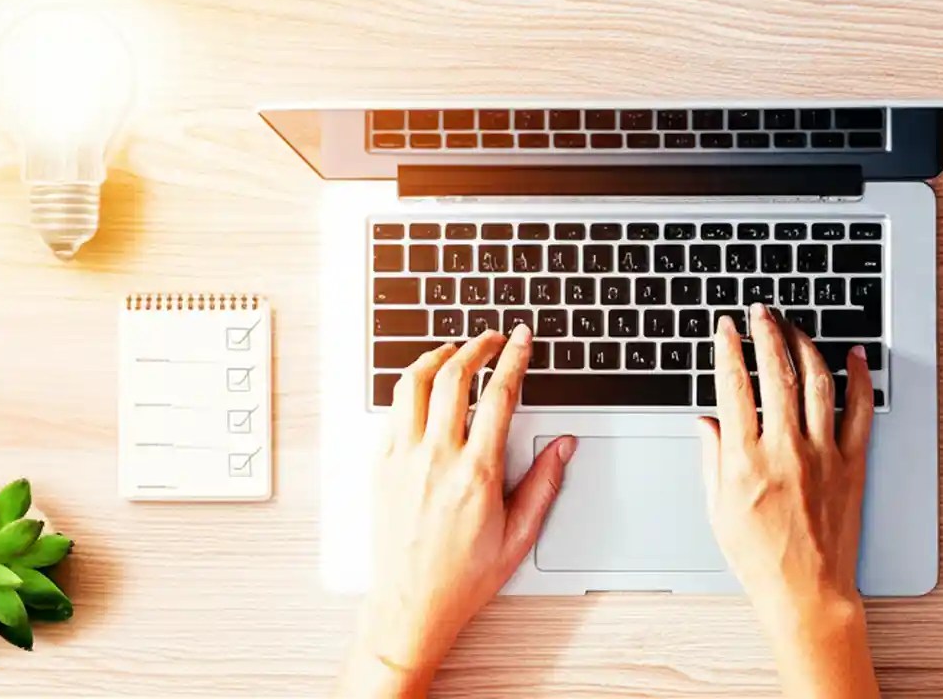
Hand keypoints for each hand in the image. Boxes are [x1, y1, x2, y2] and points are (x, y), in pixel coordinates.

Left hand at [341, 326, 575, 696]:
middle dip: (476, 347)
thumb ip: (544, 484)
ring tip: (453, 351)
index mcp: (475, 474)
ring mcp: (402, 460)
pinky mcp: (380, 467)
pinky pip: (393, 411)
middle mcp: (435, 460)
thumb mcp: (519, 536)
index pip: (498, 396)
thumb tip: (562, 446)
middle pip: (452, 377)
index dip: (514, 359)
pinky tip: (424, 389)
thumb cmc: (463, 577)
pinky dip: (410, 389)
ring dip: (435, 357)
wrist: (411, 605)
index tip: (521, 340)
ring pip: (412, 384)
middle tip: (491, 339)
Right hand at [698, 303, 877, 697]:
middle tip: (760, 311)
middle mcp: (785, 450)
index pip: (734, 386)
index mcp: (745, 460)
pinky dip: (860, 377)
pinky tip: (854, 355)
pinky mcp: (852, 465)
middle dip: (766, 332)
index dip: (728, 349)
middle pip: (776, 372)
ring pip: (818, 382)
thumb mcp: (717, 509)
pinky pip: (861, 411)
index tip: (725, 328)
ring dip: (804, 344)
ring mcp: (822, 454)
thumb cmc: (759, 559)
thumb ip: (710, 457)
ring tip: (794, 325)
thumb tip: (706, 419)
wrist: (806, 592)